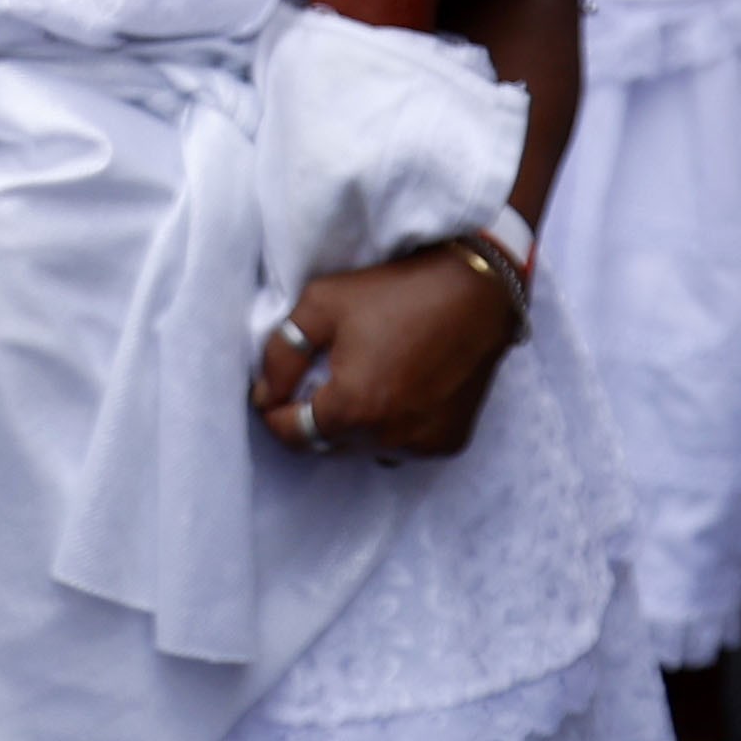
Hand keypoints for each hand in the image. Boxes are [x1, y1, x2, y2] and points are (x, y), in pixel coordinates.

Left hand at [257, 243, 518, 459]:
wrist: (476, 293)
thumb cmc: (394, 292)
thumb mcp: (321, 305)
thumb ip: (281, 354)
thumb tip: (264, 392)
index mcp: (353, 408)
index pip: (292, 435)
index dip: (273, 412)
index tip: (271, 389)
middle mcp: (388, 437)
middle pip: (327, 443)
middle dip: (310, 417)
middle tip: (315, 377)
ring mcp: (423, 444)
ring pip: (364, 448)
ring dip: (352, 425)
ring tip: (359, 380)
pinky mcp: (449, 442)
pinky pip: (402, 446)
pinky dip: (389, 427)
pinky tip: (394, 390)